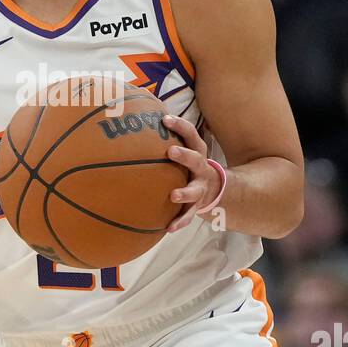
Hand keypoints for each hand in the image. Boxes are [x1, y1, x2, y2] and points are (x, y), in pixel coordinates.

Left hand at [162, 114, 222, 232]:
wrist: (212, 188)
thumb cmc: (187, 164)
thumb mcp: (183, 148)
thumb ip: (163, 137)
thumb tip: (134, 118)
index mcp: (197, 151)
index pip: (191, 134)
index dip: (180, 126)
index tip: (164, 119)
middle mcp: (201, 168)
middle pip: (196, 160)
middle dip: (185, 155)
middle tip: (171, 151)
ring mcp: (200, 188)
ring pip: (195, 191)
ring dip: (185, 193)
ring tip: (174, 196)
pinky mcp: (196, 206)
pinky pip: (188, 215)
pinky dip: (180, 221)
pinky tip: (169, 228)